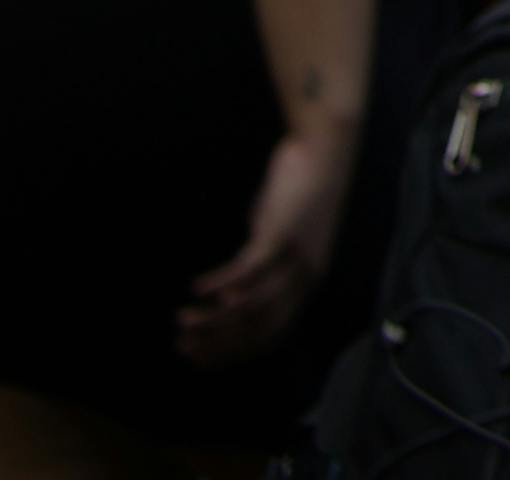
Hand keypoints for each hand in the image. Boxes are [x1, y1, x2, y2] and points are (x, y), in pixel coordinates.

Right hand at [178, 121, 355, 364]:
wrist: (326, 150)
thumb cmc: (301, 192)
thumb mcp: (282, 237)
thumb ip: (262, 267)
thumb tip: (231, 294)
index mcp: (308, 282)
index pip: (270, 334)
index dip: (234, 351)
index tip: (202, 358)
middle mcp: (305, 278)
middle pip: (258, 327)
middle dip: (219, 343)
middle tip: (184, 347)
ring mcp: (294, 258)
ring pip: (250, 305)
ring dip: (213, 318)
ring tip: (183, 321)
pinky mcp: (281, 235)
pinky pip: (248, 270)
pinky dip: (220, 283)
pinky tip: (197, 288)